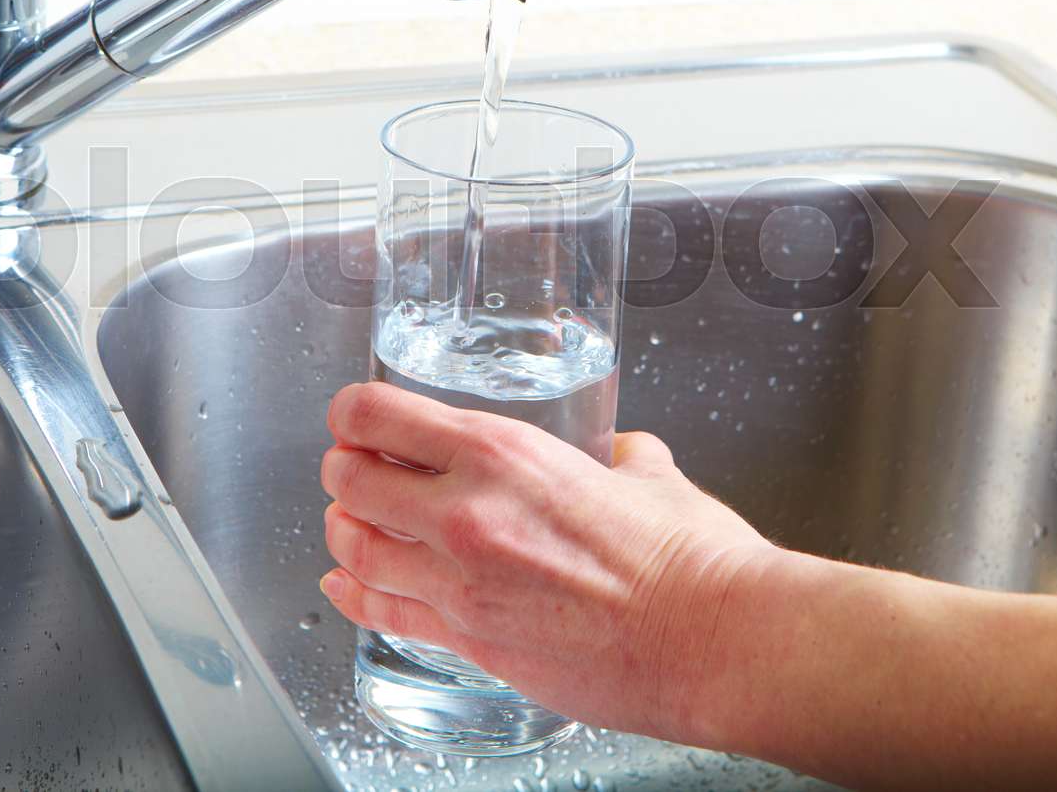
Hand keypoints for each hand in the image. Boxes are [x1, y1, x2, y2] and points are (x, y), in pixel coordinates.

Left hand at [317, 380, 776, 739]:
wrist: (714, 641)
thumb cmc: (692, 559)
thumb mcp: (649, 473)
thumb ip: (617, 457)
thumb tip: (616, 457)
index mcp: (503, 453)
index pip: (381, 416)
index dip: (354, 413)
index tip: (354, 417)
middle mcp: (467, 512)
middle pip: (352, 481)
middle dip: (343, 470)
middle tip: (349, 468)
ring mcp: (462, 583)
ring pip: (358, 549)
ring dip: (343, 530)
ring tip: (346, 522)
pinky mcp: (472, 642)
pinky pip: (388, 614)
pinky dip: (355, 595)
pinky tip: (343, 585)